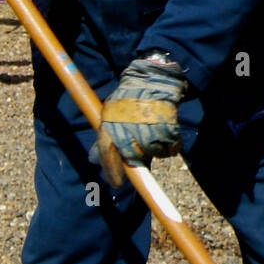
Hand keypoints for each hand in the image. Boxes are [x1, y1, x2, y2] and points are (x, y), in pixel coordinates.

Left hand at [90, 54, 186, 187]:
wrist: (152, 79)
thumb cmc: (128, 98)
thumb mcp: (110, 113)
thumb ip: (105, 138)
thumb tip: (93, 161)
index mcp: (110, 123)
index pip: (108, 153)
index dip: (112, 172)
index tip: (117, 184)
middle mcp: (127, 127)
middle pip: (133, 157)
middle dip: (137, 158)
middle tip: (141, 147)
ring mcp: (147, 128)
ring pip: (152, 153)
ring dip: (155, 149)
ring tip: (153, 132)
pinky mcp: (166, 127)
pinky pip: (169, 148)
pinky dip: (170, 146)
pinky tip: (166, 133)